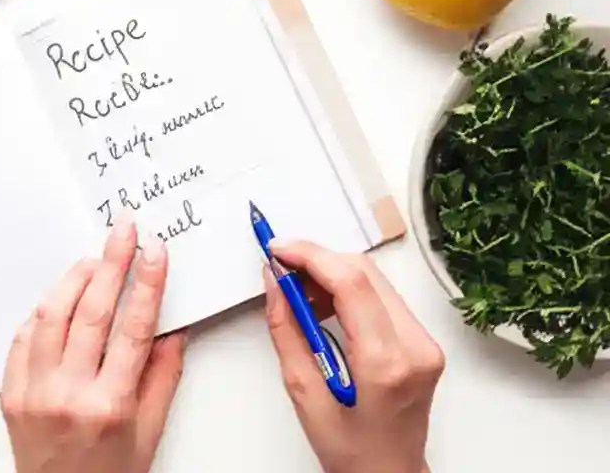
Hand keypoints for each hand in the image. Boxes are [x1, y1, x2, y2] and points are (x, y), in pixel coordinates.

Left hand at [2, 218, 187, 472]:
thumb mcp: (148, 434)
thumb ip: (162, 377)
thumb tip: (173, 325)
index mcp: (110, 406)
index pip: (133, 328)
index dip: (147, 283)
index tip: (155, 250)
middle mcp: (68, 395)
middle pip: (91, 311)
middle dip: (111, 263)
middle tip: (123, 231)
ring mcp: (33, 392)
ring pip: (50, 315)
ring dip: (73, 279)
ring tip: (94, 260)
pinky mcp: (9, 393)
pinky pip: (23, 338)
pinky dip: (43, 312)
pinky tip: (61, 298)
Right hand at [264, 240, 443, 472]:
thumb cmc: (350, 450)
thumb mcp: (303, 394)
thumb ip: (287, 332)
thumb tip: (276, 284)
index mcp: (385, 365)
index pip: (351, 284)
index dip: (311, 256)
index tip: (278, 250)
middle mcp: (415, 348)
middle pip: (365, 273)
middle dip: (318, 262)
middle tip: (282, 272)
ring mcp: (425, 344)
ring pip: (375, 280)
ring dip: (332, 276)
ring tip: (300, 300)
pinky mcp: (424, 342)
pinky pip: (384, 297)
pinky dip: (349, 292)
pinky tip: (325, 309)